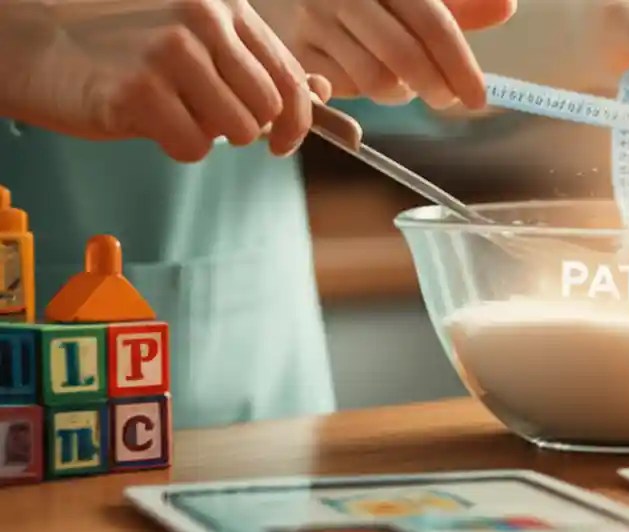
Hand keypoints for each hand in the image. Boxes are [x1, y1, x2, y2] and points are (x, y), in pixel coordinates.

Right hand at [0, 0, 318, 161]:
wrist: (34, 39)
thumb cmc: (119, 43)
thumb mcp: (195, 38)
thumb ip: (255, 62)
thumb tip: (321, 92)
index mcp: (223, 6)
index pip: (288, 76)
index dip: (297, 120)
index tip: (285, 141)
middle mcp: (202, 21)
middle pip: (266, 110)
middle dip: (245, 129)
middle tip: (205, 119)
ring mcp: (170, 53)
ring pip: (236, 132)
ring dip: (208, 134)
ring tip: (170, 111)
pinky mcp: (140, 90)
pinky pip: (194, 147)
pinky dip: (177, 145)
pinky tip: (147, 120)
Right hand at [284, 0, 515, 108]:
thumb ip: (459, 2)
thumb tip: (506, 8)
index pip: (435, 24)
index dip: (461, 66)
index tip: (478, 98)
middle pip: (405, 57)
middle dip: (435, 87)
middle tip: (445, 98)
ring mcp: (315, 18)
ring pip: (374, 80)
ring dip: (399, 92)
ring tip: (402, 82)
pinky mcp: (294, 47)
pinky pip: (342, 88)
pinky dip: (362, 93)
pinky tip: (364, 75)